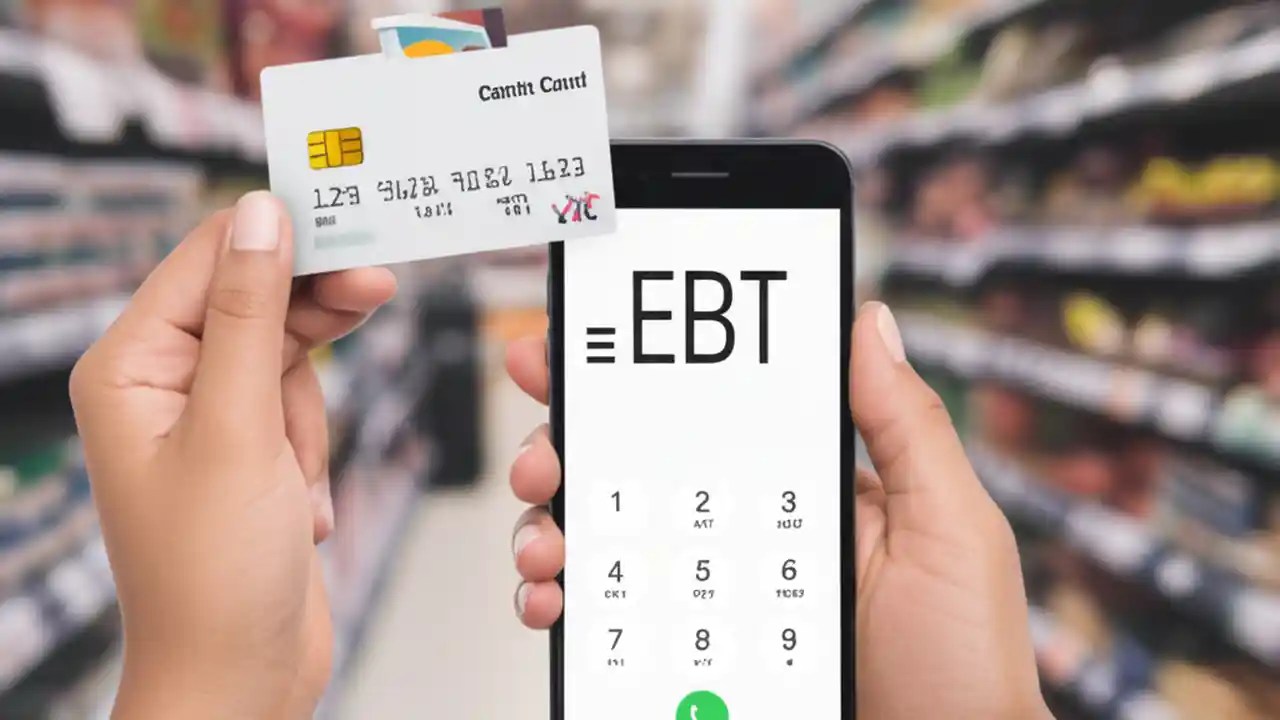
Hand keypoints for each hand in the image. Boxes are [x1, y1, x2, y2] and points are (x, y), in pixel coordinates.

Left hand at [71, 192, 396, 718]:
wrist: (240, 677)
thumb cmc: (213, 573)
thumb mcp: (237, 428)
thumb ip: (248, 312)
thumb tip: (259, 214)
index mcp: (130, 369)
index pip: (208, 260)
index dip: (280, 232)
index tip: (349, 209)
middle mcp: (162, 388)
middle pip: (255, 301)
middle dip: (313, 316)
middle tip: (379, 287)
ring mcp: (208, 424)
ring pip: (288, 361)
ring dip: (310, 418)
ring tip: (295, 484)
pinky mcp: (248, 456)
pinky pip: (300, 413)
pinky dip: (314, 453)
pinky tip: (300, 510)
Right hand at [503, 302, 1050, 718]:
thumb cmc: (962, 658)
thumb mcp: (947, 524)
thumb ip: (903, 424)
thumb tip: (867, 319)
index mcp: (798, 490)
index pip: (705, 418)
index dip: (636, 383)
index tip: (575, 353)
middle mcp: (741, 537)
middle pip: (632, 474)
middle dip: (566, 450)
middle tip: (542, 460)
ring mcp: (707, 599)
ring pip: (603, 544)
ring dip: (550, 526)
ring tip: (547, 543)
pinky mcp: (686, 661)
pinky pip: (605, 625)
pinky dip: (561, 604)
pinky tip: (555, 602)